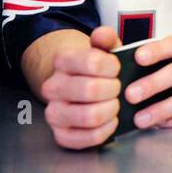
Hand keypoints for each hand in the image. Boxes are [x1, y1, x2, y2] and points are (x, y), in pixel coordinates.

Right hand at [40, 26, 121, 148]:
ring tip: (116, 105)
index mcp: (62, 61)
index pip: (92, 62)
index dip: (112, 67)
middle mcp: (53, 87)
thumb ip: (106, 38)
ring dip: (111, 111)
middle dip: (114, 90)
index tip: (117, 69)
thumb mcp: (103, 49)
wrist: (78, 87)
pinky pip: (87, 138)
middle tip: (118, 89)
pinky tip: (111, 121)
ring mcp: (54, 112)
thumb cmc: (96, 70)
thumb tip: (103, 34)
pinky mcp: (60, 134)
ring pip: (89, 116)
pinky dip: (105, 130)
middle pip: (91, 90)